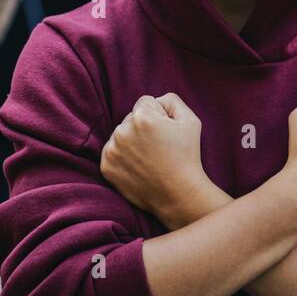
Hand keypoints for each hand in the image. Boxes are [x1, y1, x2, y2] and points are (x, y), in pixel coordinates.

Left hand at [101, 93, 211, 223]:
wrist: (179, 195)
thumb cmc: (187, 156)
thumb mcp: (190, 120)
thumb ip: (171, 100)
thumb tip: (156, 100)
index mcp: (141, 117)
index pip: (145, 103)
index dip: (159, 116)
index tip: (166, 133)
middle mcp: (122, 131)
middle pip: (131, 119)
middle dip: (143, 129)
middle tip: (159, 148)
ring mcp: (112, 150)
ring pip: (121, 136)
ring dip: (131, 143)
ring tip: (150, 159)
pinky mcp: (106, 167)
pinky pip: (113, 153)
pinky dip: (123, 158)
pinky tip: (139, 168)